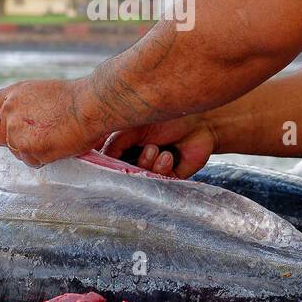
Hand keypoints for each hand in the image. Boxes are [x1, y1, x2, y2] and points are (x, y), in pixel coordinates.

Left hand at [0, 79, 107, 167]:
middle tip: (39, 136)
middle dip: (16, 141)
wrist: (90, 105)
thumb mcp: (38, 92)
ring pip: (17, 152)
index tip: (5, 130)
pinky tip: (58, 144)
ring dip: (33, 150)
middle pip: (0, 138)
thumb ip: (20, 105)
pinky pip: (32, 162)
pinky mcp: (29, 148)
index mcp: (11, 95)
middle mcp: (9, 112)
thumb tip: (12, 123)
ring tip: (54, 137)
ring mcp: (17, 132)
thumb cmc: (73, 99)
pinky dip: (45, 158)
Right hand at [102, 114, 218, 178]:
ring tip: (155, 148)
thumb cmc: (168, 117)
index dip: (108, 165)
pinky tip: (167, 156)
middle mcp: (138, 160)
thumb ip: (114, 144)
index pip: (110, 162)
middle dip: (128, 166)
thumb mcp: (133, 127)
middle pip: (123, 174)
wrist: (201, 121)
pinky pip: (159, 184)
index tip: (107, 163)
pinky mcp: (171, 179)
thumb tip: (99, 160)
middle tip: (138, 150)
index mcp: (126, 147)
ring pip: (140, 180)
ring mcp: (154, 170)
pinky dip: (161, 169)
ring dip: (145, 164)